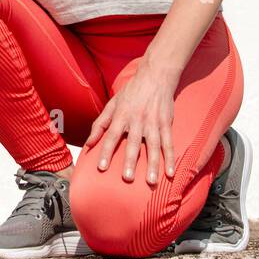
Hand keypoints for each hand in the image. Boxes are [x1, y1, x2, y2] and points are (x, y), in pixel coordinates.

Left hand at [83, 58, 176, 184]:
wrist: (155, 76)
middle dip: (130, 162)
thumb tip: (88, 143)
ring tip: (151, 182)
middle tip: (127, 178)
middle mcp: (137, 121)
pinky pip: (168, 144)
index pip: (111, 136)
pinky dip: (170, 158)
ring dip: (153, 165)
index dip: (105, 152)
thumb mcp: (112, 104)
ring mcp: (153, 123)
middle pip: (133, 144)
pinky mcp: (166, 124)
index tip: (102, 168)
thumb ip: (100, 124)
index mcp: (122, 116)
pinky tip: (170, 173)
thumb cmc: (131, 92)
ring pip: (153, 147)